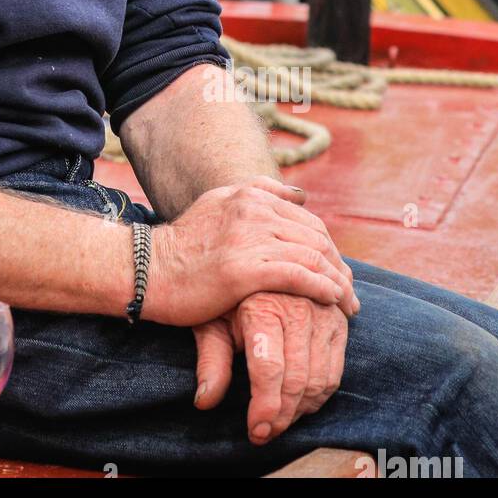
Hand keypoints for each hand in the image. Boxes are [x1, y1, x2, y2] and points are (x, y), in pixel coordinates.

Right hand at [146, 175, 359, 327]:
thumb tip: (299, 194)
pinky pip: (300, 277)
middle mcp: (252, 210)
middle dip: (339, 265)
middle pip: (315, 236)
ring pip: (313, 256)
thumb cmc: (183, 247)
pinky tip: (333, 302)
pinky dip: (324, 290)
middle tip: (350, 290)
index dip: (328, 245)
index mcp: (248, 194)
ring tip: (348, 303)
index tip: (337, 269)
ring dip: (338, 282)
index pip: (306, 218)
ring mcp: (249, 237)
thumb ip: (257, 194)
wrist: (147, 271)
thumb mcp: (218, 204)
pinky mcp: (245, 269)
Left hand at [193, 292, 349, 443]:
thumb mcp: (212, 321)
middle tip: (264, 432)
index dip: (264, 405)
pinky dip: (319, 396)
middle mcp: (298, 308)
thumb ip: (211, 361)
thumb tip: (204, 401)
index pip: (269, 368)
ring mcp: (322, 314)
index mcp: (262, 306)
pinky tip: (299, 404)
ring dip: (301, 410)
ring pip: (320, 380)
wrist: (259, 260)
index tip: (255, 430)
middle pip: (297, 379)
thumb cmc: (229, 296)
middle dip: (281, 415)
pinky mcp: (338, 322)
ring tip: (279, 421)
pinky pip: (335, 372)